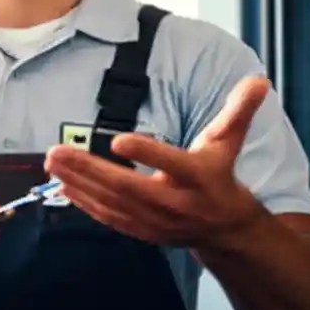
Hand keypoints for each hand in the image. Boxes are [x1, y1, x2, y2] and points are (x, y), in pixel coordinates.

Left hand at [44, 75, 270, 249]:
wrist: (224, 229)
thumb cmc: (220, 176)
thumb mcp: (230, 141)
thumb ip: (240, 110)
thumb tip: (258, 79)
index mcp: (196, 176)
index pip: (170, 163)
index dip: (146, 153)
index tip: (118, 140)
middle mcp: (173, 201)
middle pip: (127, 186)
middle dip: (89, 170)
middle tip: (56, 152)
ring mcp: (154, 220)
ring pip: (111, 203)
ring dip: (78, 183)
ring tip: (52, 163)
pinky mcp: (141, 231)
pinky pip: (109, 218)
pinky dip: (84, 204)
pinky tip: (62, 187)